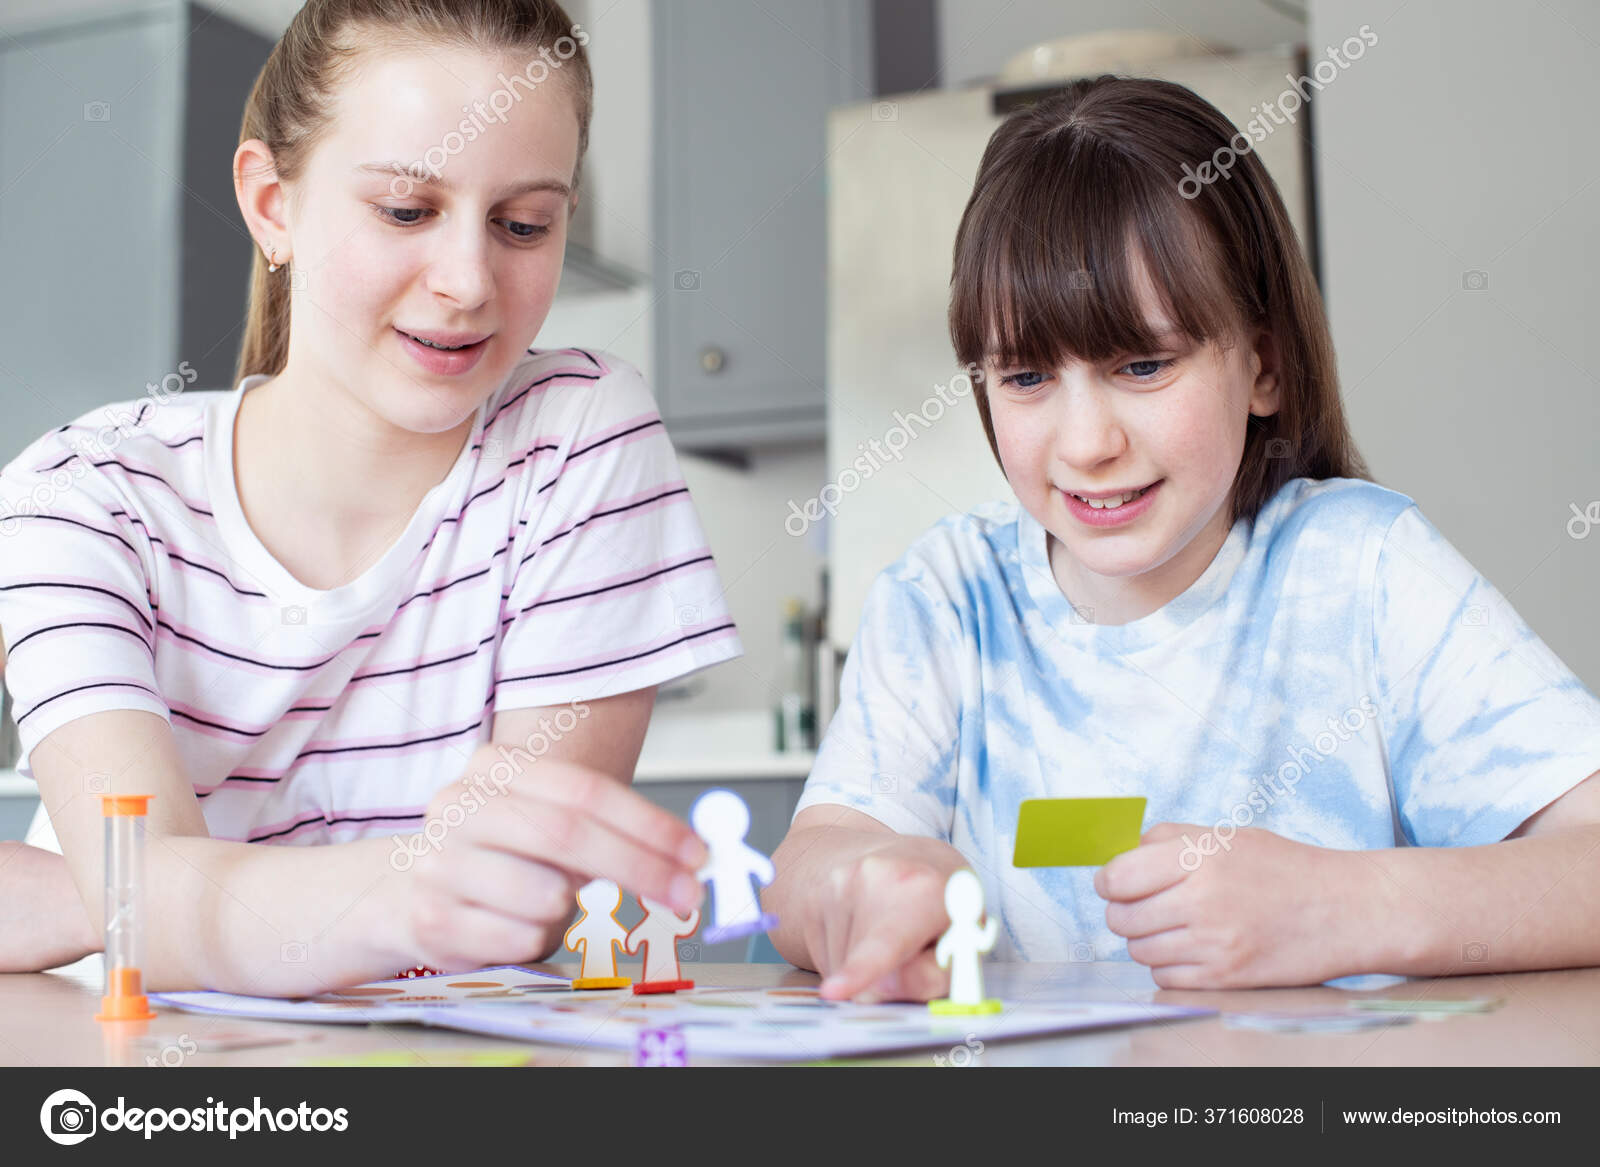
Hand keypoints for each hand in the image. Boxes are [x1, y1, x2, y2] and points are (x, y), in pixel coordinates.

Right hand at [402, 745, 706, 971]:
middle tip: (687, 893)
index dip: (649, 824)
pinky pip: (520, 936)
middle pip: (569, 834)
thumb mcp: (549, 821)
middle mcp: (460, 805)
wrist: (413, 888)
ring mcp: (439, 861)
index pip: (587, 791)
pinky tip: (517, 923)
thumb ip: (611, 829)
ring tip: (553, 901)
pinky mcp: (432, 916)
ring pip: (546, 893)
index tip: (695, 854)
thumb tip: (688, 856)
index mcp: (495, 767)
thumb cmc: (504, 853)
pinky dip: (539, 937)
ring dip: (571, 908)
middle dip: (640, 868)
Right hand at [809, 837, 969, 1002]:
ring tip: (887, 934)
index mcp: (925, 888)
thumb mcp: (966, 940)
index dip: (861, 969)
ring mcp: (837, 885)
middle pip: (866, 969)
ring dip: (863, 969)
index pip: (887, 941)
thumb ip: (934, 975)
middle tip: (914, 946)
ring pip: (840, 969)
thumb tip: (883, 987)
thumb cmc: (944, 903)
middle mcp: (873, 877)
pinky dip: (845, 961)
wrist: (905, 858)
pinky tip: (865, 932)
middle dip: (885, 980)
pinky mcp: (813, 898)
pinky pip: (825, 960)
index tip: (835, 991)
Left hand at [1095, 822, 1365, 988]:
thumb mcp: (1227, 836)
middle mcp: (1203, 900)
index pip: (1118, 876)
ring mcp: (1214, 943)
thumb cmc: (1285, 868)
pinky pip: (1165, 977)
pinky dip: (1167, 965)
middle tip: (1140, 906)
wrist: (1345, 909)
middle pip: (1121, 916)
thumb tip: (1121, 853)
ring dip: (1145, 940)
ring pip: (1139, 950)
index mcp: (1200, 856)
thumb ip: (1171, 839)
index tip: (1114, 882)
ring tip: (1171, 926)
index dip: (1108, 880)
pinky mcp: (1225, 976)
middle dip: (1122, 911)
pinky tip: (1189, 948)